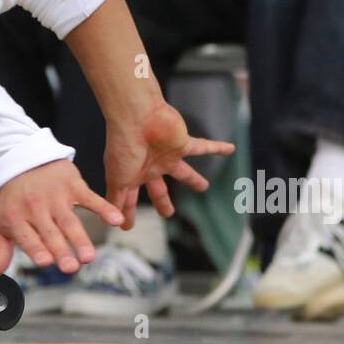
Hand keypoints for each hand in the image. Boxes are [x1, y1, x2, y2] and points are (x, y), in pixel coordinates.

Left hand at [0, 159, 124, 276]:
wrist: (23, 158)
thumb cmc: (12, 197)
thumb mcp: (0, 221)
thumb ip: (0, 249)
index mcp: (18, 219)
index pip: (28, 237)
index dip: (36, 249)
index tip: (46, 262)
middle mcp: (36, 208)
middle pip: (51, 233)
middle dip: (61, 250)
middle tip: (71, 267)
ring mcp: (56, 197)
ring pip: (70, 221)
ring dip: (80, 239)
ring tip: (88, 256)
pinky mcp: (73, 185)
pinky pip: (90, 198)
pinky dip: (104, 208)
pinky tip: (115, 220)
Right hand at [104, 101, 232, 227]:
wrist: (136, 116)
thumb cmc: (124, 146)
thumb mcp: (117, 180)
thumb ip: (117, 199)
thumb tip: (113, 220)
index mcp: (132, 175)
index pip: (130, 199)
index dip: (128, 212)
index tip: (127, 226)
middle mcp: (150, 166)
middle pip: (158, 189)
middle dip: (163, 202)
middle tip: (168, 213)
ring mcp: (167, 155)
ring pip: (184, 171)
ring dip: (194, 179)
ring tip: (203, 186)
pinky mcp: (182, 144)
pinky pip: (203, 147)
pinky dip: (217, 148)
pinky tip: (231, 149)